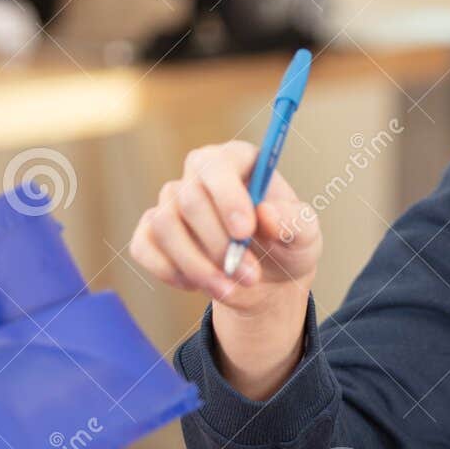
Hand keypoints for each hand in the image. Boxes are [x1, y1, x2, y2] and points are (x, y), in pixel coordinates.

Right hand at [129, 141, 320, 314]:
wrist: (267, 280)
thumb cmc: (286, 246)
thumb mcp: (305, 237)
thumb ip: (295, 223)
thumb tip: (266, 213)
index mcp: (238, 160)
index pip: (217, 164)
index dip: (227, 197)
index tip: (245, 232)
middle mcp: (200, 175)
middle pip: (189, 199)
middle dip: (219, 245)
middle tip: (250, 275)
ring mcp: (172, 203)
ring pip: (164, 225)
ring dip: (197, 265)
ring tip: (230, 288)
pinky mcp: (152, 233)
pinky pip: (143, 248)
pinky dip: (170, 272)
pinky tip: (198, 285)